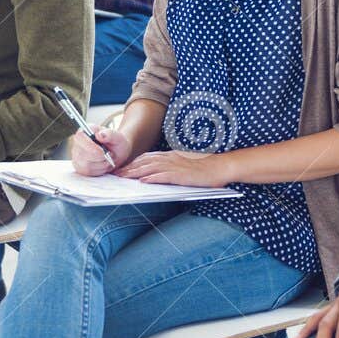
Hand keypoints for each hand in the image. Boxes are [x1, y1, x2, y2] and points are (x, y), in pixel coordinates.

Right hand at [70, 127, 131, 174]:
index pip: (79, 137)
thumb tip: (99, 135)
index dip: (89, 145)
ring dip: (101, 164)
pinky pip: (88, 172)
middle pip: (82, 154)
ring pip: (86, 165)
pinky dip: (100, 170)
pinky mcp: (80, 167)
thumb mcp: (117, 136)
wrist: (117, 154)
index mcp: (85, 132)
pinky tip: (104, 164)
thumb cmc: (116, 143)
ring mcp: (77, 157)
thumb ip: (110, 134)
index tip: (102, 151)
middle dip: (99, 158)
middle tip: (110, 155)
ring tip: (108, 159)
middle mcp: (78, 144)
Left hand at [118, 147, 233, 187]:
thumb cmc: (206, 167)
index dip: (133, 162)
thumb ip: (171, 168)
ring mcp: (177, 166)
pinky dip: (152, 178)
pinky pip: (164, 176)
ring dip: (135, 173)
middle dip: (129, 168)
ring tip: (123, 178)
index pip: (147, 157)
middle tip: (115, 174)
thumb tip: (155, 175)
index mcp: (172, 155)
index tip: (121, 168)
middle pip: (145, 162)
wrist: (222, 166)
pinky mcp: (183, 174)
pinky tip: (143, 182)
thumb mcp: (185, 165)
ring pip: (151, 168)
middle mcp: (171, 158)